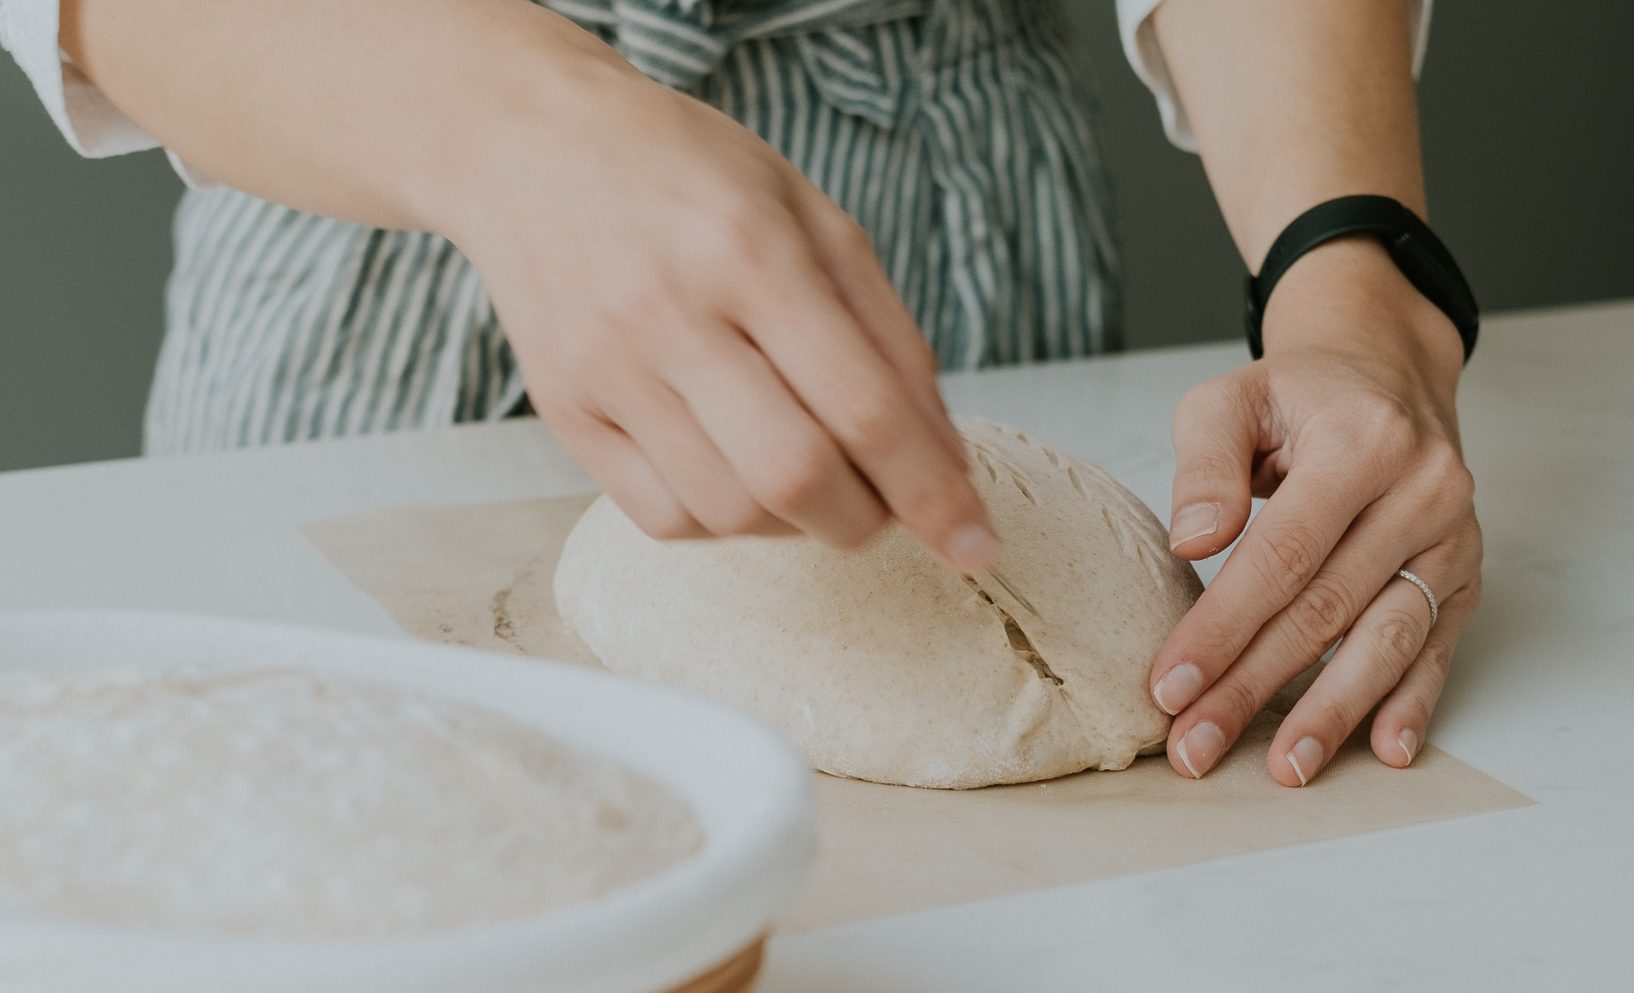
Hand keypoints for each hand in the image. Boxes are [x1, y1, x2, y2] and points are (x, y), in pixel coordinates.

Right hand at [444, 32, 997, 570]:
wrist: (533, 147)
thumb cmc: (688, 176)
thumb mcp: (813, 216)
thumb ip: (887, 336)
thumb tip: (942, 460)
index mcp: (750, 251)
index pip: (863, 406)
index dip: (932, 492)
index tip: (974, 543)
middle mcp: (670, 315)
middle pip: (795, 476)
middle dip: (868, 517)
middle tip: (886, 500)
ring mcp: (607, 370)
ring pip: (730, 512)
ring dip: (798, 523)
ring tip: (810, 471)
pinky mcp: (564, 412)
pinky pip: (663, 518)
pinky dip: (726, 521)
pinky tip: (741, 474)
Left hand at [1149, 239, 1481, 786]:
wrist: (1384, 374)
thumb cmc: (1295, 396)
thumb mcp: (1229, 399)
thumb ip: (1204, 465)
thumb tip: (1192, 542)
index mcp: (1360, 444)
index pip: (1281, 556)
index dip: (1222, 627)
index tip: (1170, 686)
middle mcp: (1421, 493)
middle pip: (1326, 609)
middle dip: (1255, 687)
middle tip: (1197, 747)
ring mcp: (1451, 539)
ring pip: (1386, 639)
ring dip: (1332, 712)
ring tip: (1285, 767)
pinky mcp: (1464, 575)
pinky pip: (1437, 646)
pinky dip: (1411, 702)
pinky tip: (1384, 749)